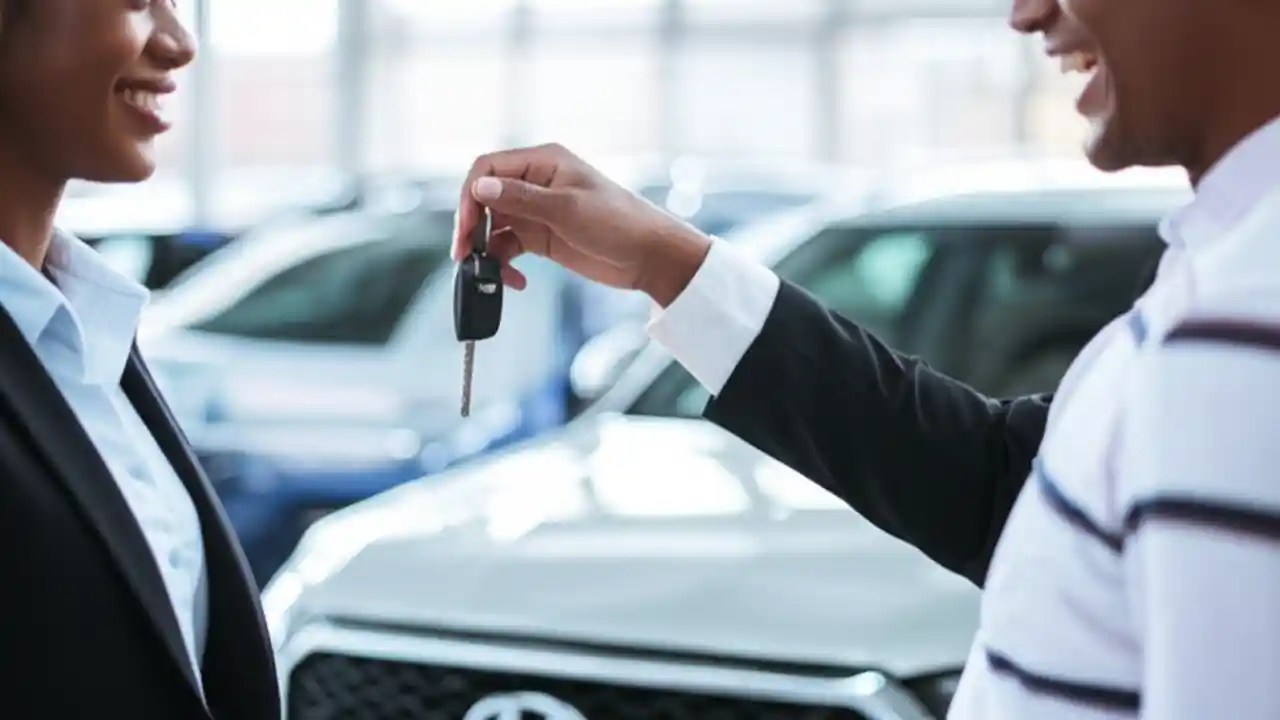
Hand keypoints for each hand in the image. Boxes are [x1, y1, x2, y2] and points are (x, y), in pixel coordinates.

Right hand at [454, 143, 712, 306]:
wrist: (649, 256)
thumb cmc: (618, 222)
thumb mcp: (567, 209)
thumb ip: (521, 199)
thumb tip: (480, 187)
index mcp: (543, 163)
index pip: (489, 168)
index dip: (470, 194)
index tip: (466, 225)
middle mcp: (536, 184)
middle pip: (485, 198)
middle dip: (471, 225)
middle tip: (465, 254)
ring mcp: (537, 211)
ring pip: (493, 225)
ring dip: (485, 249)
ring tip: (486, 272)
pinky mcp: (542, 237)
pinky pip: (508, 246)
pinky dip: (504, 263)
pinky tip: (513, 280)